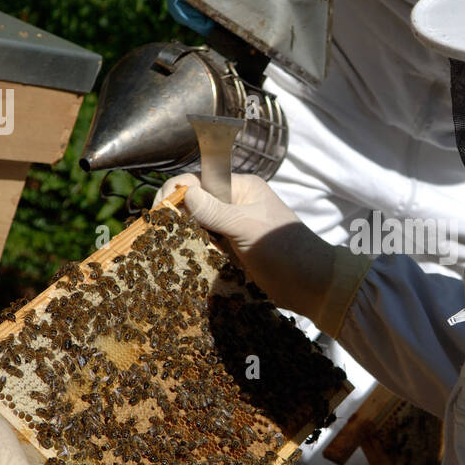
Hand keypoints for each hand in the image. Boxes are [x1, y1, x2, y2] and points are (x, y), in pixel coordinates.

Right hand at [157, 173, 372, 336]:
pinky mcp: (235, 248)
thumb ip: (213, 210)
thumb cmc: (284, 250)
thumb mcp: (246, 226)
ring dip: (182, 231)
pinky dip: (194, 247)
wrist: (311, 284)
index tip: (157, 212)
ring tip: (160, 244)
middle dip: (175, 212)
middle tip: (154, 231)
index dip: (175, 192)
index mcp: (242, 186)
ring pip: (199, 223)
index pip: (199, 180)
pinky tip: (179, 255)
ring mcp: (235, 226)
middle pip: (196, 201)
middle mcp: (237, 202)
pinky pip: (208, 243)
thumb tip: (183, 194)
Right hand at [162, 0, 266, 32]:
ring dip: (199, 25)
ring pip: (181, 12)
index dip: (185, 8)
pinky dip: (201, 21)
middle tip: (220, 33)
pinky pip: (188, 11)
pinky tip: (221, 28)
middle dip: (195, 22)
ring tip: (223, 35)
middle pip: (176, 6)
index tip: (207, 21)